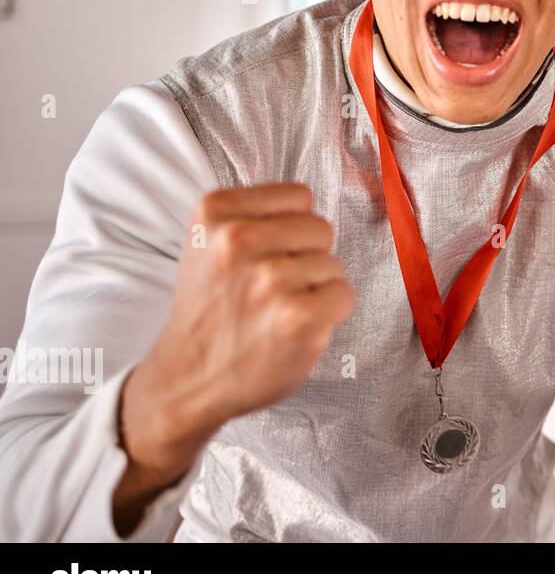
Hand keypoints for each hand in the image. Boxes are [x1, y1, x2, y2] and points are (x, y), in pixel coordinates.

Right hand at [114, 183, 355, 533]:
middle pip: (320, 227)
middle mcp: (238, 240)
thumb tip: (313, 205)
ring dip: (316, 288)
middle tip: (273, 288)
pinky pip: (344, 294)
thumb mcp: (208, 242)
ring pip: (333, 263)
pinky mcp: (296, 315)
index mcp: (214, 211)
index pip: (299, 196)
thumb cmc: (211, 308)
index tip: (265, 255)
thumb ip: (253, 214)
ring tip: (279, 309)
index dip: (291, 228)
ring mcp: (268, 279)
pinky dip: (331, 312)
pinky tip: (297, 326)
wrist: (190, 377)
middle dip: (307, 256)